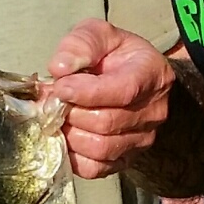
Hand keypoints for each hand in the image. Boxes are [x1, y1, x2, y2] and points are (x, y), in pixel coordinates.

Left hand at [47, 19, 174, 179]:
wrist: (133, 80)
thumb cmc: (114, 56)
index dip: (87, 92)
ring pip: (100, 148)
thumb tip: (59, 68)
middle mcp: (153, 111)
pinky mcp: (126, 160)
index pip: (123, 91)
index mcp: (152, 74)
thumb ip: (81, 44)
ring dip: (69, 134)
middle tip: (50, 100)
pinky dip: (72, 156)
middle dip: (71, 112)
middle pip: (107, 123)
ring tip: (56, 117)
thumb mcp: (99, 35)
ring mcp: (142, 139)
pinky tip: (64, 136)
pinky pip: (95, 169)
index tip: (60, 86)